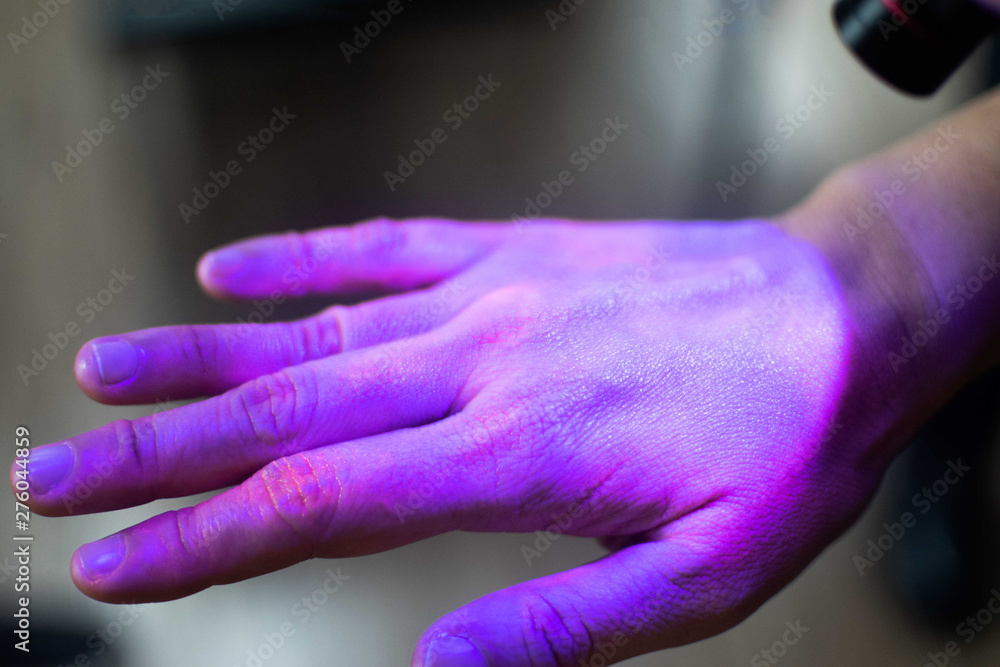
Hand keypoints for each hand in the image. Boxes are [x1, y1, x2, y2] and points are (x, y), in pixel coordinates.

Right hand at [18, 217, 887, 665]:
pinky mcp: (514, 252)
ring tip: (103, 371)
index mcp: (515, 453)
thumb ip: (560, 628)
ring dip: (198, 356)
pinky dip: (301, 258)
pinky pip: (386, 247)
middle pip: (284, 418)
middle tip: (53, 480)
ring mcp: (491, 295)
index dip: (203, 542)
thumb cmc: (789, 447)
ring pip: (313, 332)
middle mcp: (479, 363)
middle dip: (157, 457)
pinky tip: (232, 265)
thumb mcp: (704, 579)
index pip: (318, 508)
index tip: (118, 564)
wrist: (848, 310)